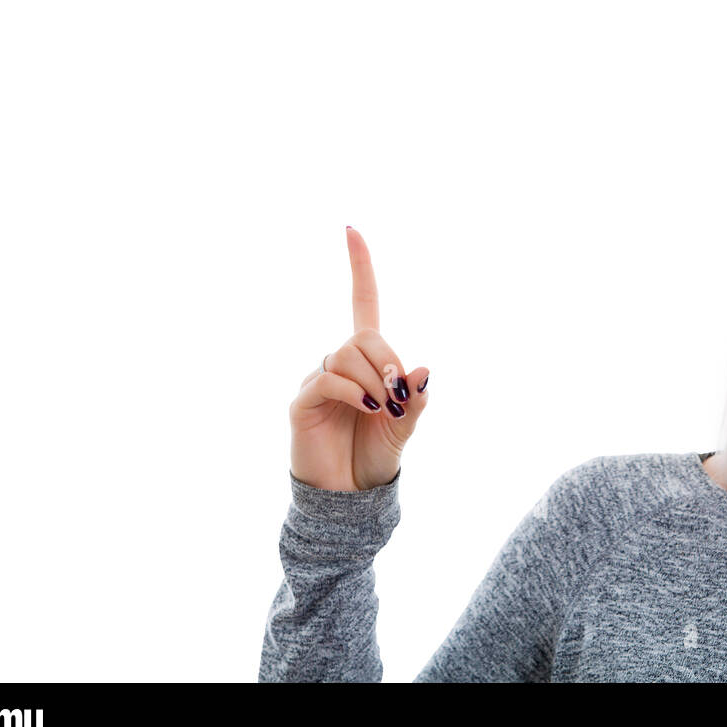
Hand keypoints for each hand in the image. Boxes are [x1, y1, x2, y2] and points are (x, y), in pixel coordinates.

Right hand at [287, 226, 430, 490]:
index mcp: (366, 361)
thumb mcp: (406, 428)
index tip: (351, 229)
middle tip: (399, 396)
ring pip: (347, 354)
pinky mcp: (302, 402)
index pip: (362, 303)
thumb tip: (424, 370)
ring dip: (375, 379)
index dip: (359, 268)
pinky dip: (355, 390)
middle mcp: (339, 363)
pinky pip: (329, 379)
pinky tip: (369, 408)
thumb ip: (416, 400)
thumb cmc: (374, 457)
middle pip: (363, 335)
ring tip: (384, 410)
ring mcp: (318, 380)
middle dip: (388, 359)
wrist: (348, 497)